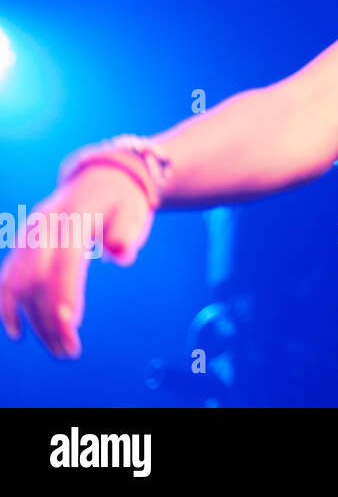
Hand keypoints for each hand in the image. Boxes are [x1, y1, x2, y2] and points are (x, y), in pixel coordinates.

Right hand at [0, 165, 154, 357]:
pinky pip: (6, 277)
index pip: (66, 256)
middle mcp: (45, 224)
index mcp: (75, 215)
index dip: (65, 290)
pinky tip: (16, 332)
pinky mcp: (22, 245)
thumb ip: (128, 231)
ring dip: (33, 319)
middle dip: (49, 316)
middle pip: (38, 275)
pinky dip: (6, 305)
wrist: (101, 177)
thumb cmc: (122, 201)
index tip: (70, 323)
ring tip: (58, 348)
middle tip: (70, 350)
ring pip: (20, 282)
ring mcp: (29, 235)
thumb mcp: (134, 210)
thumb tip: (122, 254)